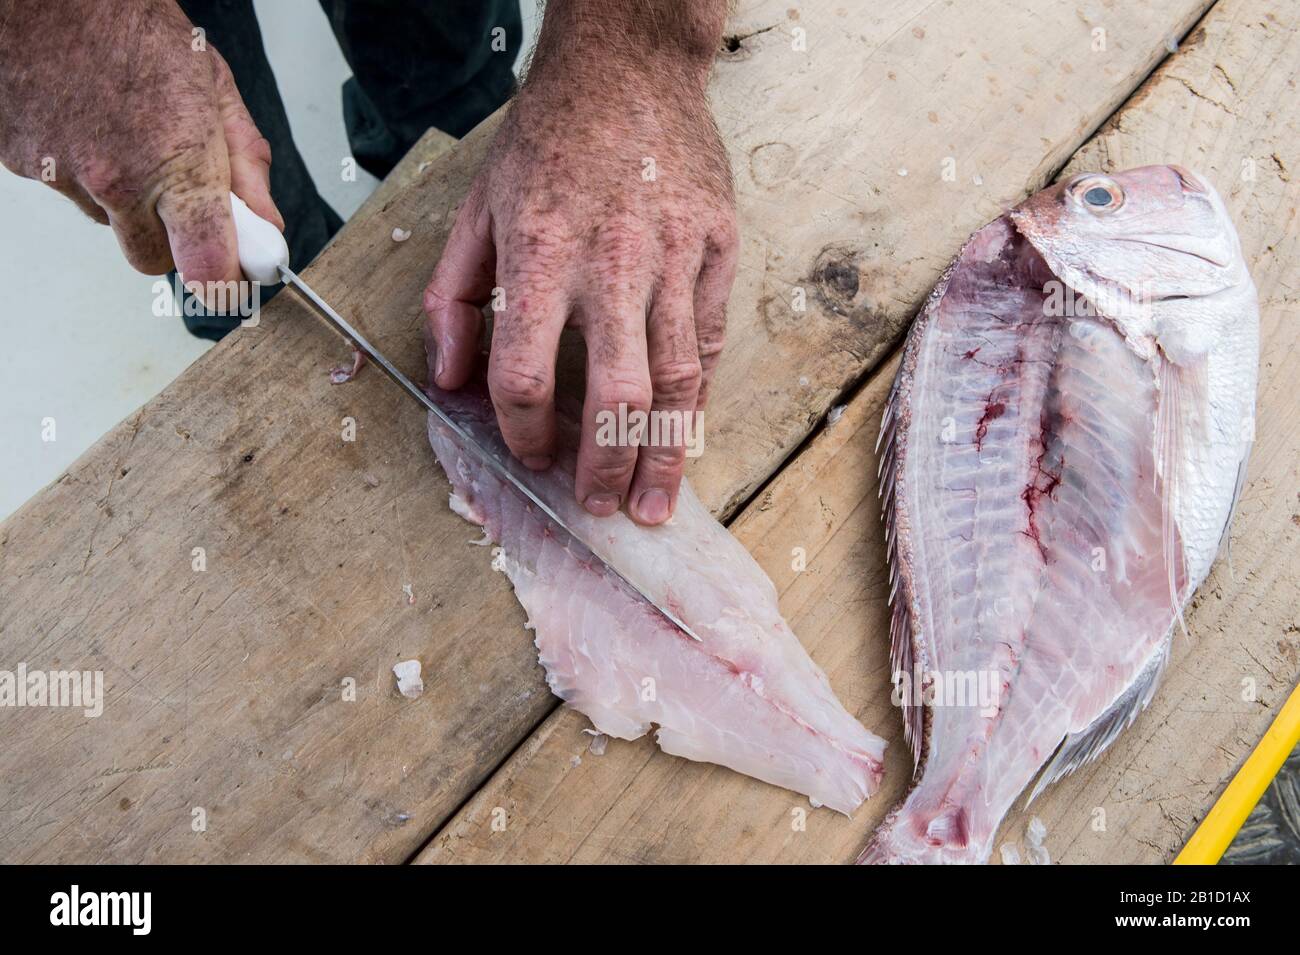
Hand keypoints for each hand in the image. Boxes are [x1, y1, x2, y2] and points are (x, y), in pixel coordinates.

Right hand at [0, 0, 281, 300]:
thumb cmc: (129, 24)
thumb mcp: (214, 86)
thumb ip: (246, 165)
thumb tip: (267, 226)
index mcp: (177, 162)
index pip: (206, 266)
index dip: (223, 281)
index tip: (233, 279)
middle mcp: (117, 180)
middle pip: (153, 261)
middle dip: (171, 238)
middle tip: (176, 191)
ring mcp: (64, 176)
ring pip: (107, 222)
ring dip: (122, 195)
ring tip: (123, 128)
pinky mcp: (23, 165)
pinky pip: (67, 190)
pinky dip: (80, 166)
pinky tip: (87, 119)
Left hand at [423, 1, 737, 525]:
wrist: (626, 68)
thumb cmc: (547, 140)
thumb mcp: (476, 210)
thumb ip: (453, 299)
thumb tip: (448, 378)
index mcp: (540, 255)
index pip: (526, 374)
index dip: (524, 431)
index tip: (529, 452)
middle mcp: (611, 263)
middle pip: (614, 396)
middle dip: (604, 468)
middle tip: (600, 510)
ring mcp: (675, 256)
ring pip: (677, 380)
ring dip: (665, 454)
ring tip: (654, 503)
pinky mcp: (718, 246)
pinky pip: (711, 339)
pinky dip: (699, 397)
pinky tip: (686, 433)